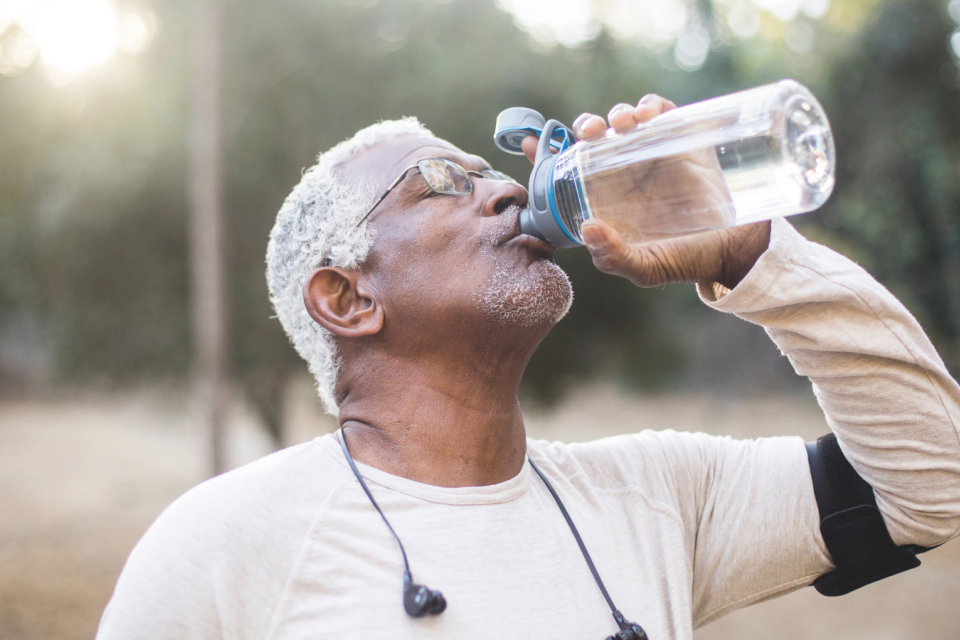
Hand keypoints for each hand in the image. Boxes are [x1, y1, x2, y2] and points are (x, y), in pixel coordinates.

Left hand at [521, 96, 769, 289]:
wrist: (736, 250)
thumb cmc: (686, 260)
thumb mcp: (645, 268)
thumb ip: (614, 257)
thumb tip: (588, 228)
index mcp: (606, 198)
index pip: (568, 171)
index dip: (546, 154)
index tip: (529, 144)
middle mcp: (625, 173)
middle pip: (595, 138)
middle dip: (585, 126)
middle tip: (591, 133)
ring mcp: (653, 154)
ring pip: (624, 120)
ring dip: (616, 114)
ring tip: (621, 124)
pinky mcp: (683, 140)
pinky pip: (662, 112)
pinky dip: (652, 105)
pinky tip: (647, 114)